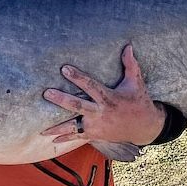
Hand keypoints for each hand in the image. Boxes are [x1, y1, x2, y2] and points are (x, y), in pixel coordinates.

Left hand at [41, 44, 164, 146]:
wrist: (145, 127)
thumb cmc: (139, 101)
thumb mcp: (136, 82)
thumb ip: (130, 64)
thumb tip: (128, 46)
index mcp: (109, 98)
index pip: (91, 85)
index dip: (77, 77)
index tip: (64, 68)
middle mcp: (101, 113)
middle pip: (78, 105)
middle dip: (61, 100)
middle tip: (46, 93)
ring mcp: (97, 126)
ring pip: (74, 125)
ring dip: (58, 126)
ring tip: (41, 128)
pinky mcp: (96, 134)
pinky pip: (78, 137)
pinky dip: (65, 138)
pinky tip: (52, 140)